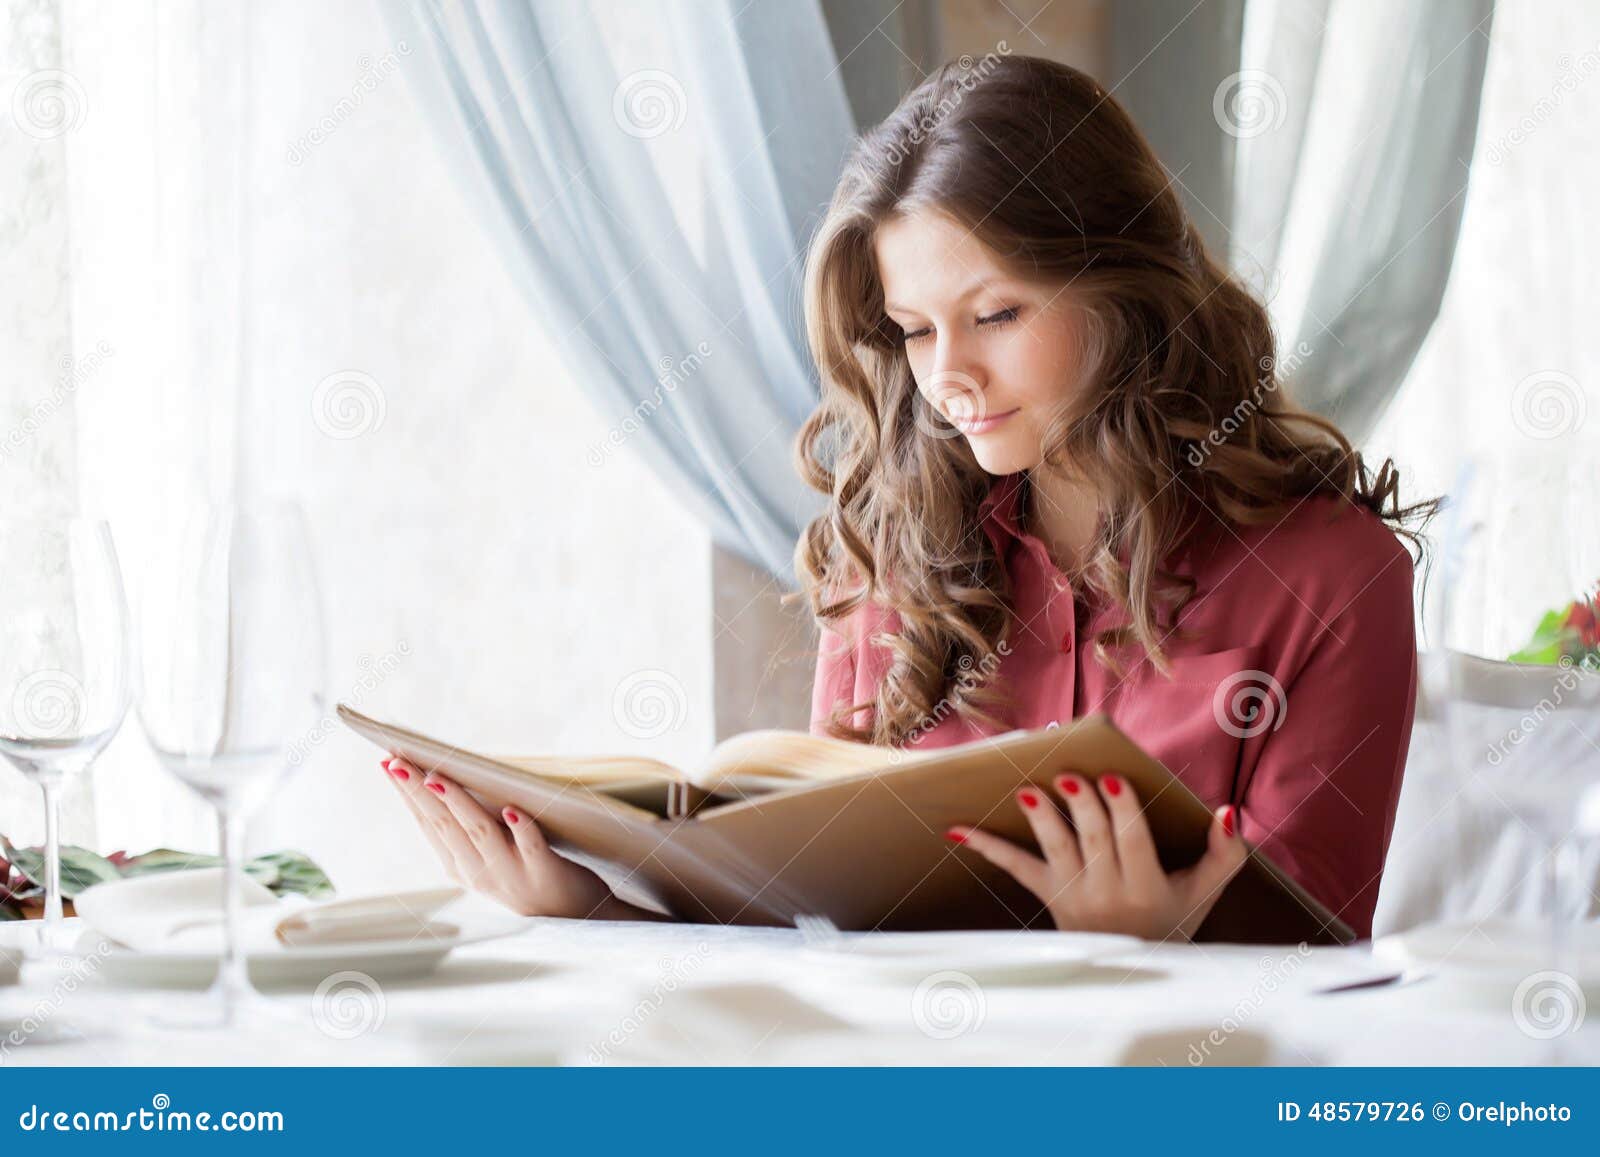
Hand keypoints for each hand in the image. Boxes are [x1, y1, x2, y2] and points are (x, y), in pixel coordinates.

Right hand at [380, 756, 664, 920]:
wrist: (574, 914)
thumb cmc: (528, 870)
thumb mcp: (487, 854)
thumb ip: (465, 825)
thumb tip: (440, 777)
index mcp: (460, 865)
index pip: (428, 824)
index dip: (407, 794)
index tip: (388, 762)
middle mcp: (479, 871)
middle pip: (445, 825)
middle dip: (419, 792)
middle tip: (399, 762)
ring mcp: (511, 873)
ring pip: (480, 833)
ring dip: (458, 803)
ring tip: (438, 778)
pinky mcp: (544, 873)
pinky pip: (530, 847)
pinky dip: (520, 828)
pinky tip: (511, 808)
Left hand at [946, 771, 1247, 940]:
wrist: (1136, 975)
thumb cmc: (1173, 921)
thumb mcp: (1204, 892)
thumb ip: (1223, 853)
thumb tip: (1227, 810)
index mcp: (1147, 889)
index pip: (1133, 843)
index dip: (1123, 811)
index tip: (1113, 779)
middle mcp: (1108, 895)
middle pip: (1093, 842)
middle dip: (1082, 806)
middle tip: (1070, 774)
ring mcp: (1073, 897)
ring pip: (1055, 853)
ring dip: (1042, 820)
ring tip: (1030, 790)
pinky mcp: (1048, 896)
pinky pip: (1017, 870)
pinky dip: (988, 848)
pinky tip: (957, 829)